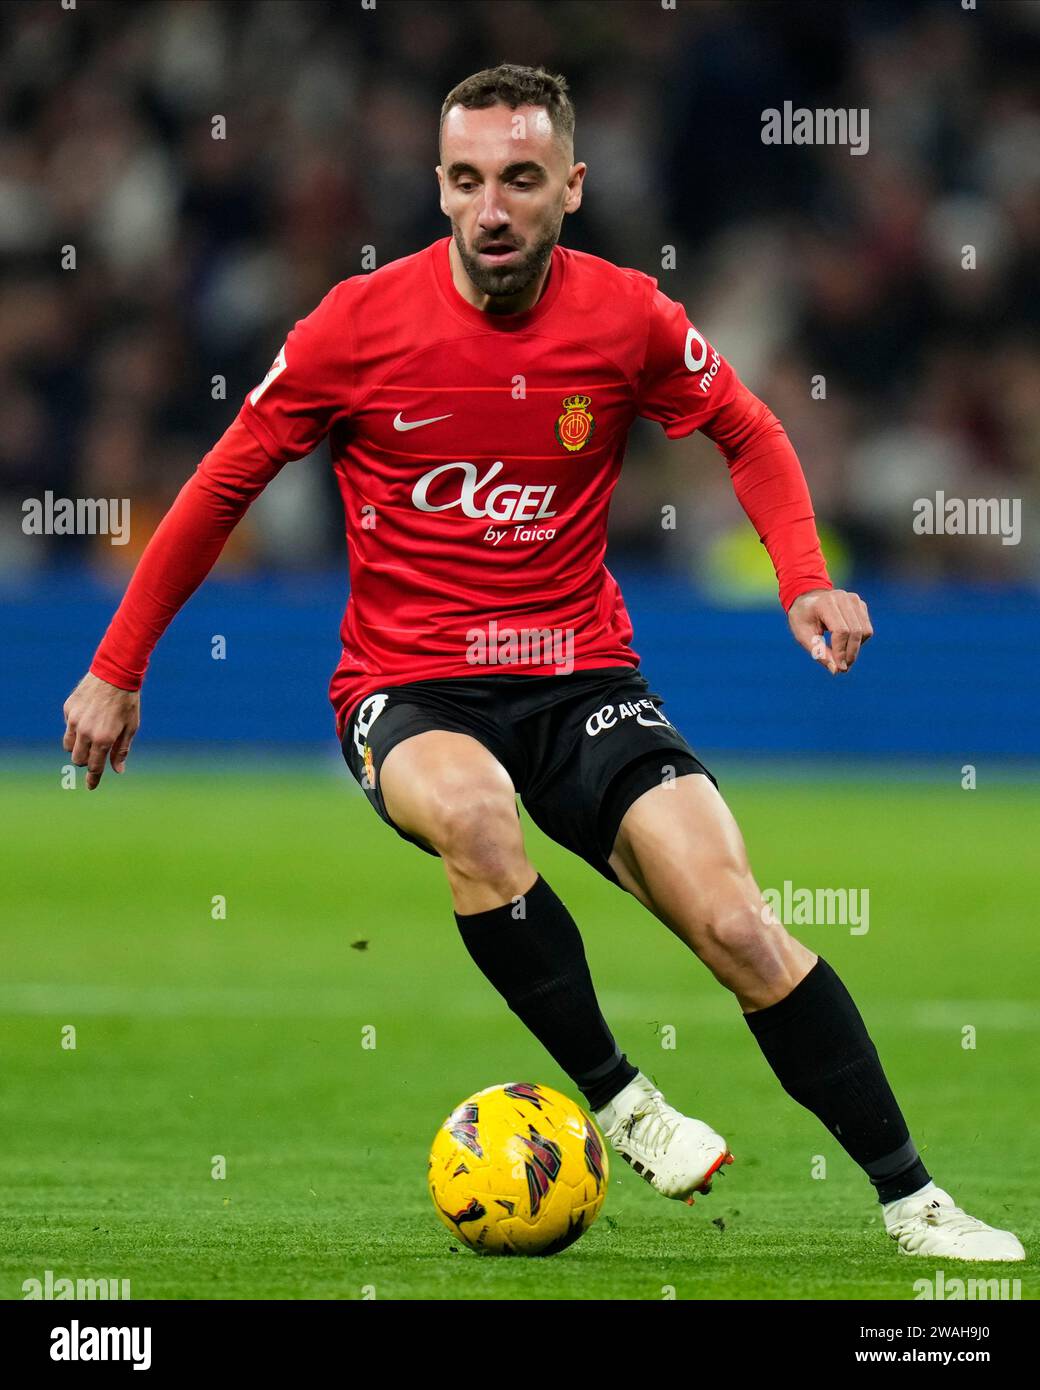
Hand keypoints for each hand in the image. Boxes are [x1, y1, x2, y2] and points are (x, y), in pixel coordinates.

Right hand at [62, 672, 140, 789]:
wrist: (115, 672)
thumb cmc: (127, 702)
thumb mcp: (130, 727)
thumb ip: (121, 750)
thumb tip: (117, 770)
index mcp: (103, 739)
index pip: (94, 766)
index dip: (93, 778)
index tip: (91, 786)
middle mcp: (85, 732)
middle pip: (78, 759)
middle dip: (86, 761)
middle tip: (95, 756)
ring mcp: (74, 720)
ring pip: (69, 745)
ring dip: (78, 747)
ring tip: (90, 739)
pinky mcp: (68, 709)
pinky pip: (69, 726)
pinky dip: (76, 728)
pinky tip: (88, 717)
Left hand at [787, 588, 872, 674]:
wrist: (807, 599)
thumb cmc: (802, 618)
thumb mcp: (802, 635)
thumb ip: (818, 651)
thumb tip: (835, 670)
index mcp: (826, 603)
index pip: (841, 630)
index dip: (841, 651)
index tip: (839, 668)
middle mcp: (843, 598)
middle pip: (856, 631)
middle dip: (850, 653)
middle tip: (842, 668)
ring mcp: (854, 600)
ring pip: (865, 631)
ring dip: (855, 648)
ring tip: (841, 656)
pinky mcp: (861, 605)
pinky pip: (867, 628)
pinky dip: (859, 641)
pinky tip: (844, 643)